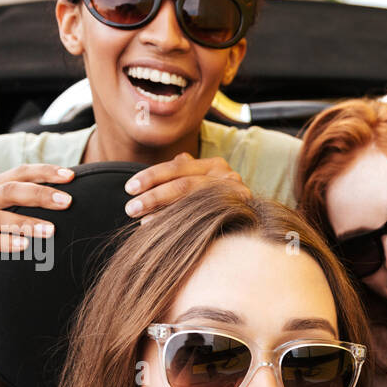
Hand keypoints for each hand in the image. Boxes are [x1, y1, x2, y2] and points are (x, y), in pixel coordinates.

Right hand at [0, 163, 74, 288]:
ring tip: (50, 230)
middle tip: (67, 202)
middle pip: (9, 190)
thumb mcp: (21, 216)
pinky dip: (4, 243)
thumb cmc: (8, 238)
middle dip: (40, 195)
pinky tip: (24, 246)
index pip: (20, 172)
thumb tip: (77, 198)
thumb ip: (39, 205)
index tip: (72, 176)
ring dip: (25, 222)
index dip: (45, 172)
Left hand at [124, 152, 249, 221]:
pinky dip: (178, 220)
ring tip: (140, 218)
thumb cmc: (224, 208)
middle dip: (153, 194)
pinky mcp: (240, 212)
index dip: (151, 176)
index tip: (130, 188)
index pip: (177, 166)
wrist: (257, 230)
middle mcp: (227, 176)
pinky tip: (161, 227)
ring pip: (192, 198)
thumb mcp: (207, 184)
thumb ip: (191, 172)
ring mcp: (236, 195)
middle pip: (183, 182)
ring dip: (161, 208)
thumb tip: (179, 156)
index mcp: (215, 165)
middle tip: (130, 207)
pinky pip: (203, 215)